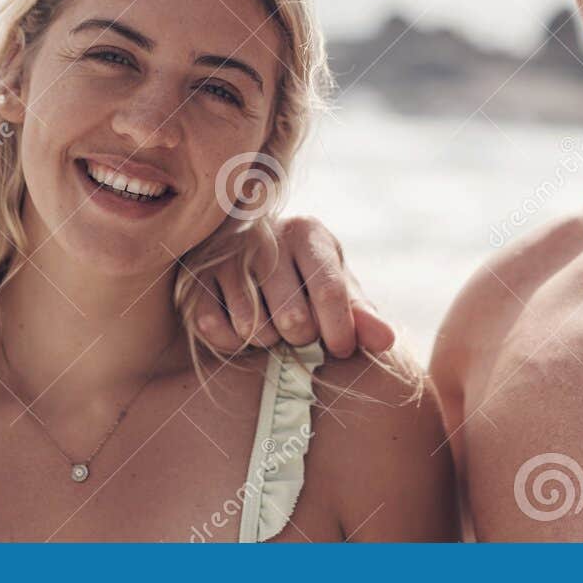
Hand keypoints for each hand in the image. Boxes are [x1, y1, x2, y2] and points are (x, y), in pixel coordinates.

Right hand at [194, 215, 394, 357]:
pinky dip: (232, 342)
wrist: (247, 250)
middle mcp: (265, 236)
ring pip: (254, 328)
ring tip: (271, 324)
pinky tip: (242, 326)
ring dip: (267, 340)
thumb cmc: (303, 274)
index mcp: (307, 232)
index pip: (330, 291)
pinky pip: (216, 330)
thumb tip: (387, 341)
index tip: (341, 349)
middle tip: (299, 330)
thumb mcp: (336, 285)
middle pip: (293, 318)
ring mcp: (226, 255)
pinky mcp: (195, 278)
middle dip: (301, 338)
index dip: (340, 331)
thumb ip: (361, 314)